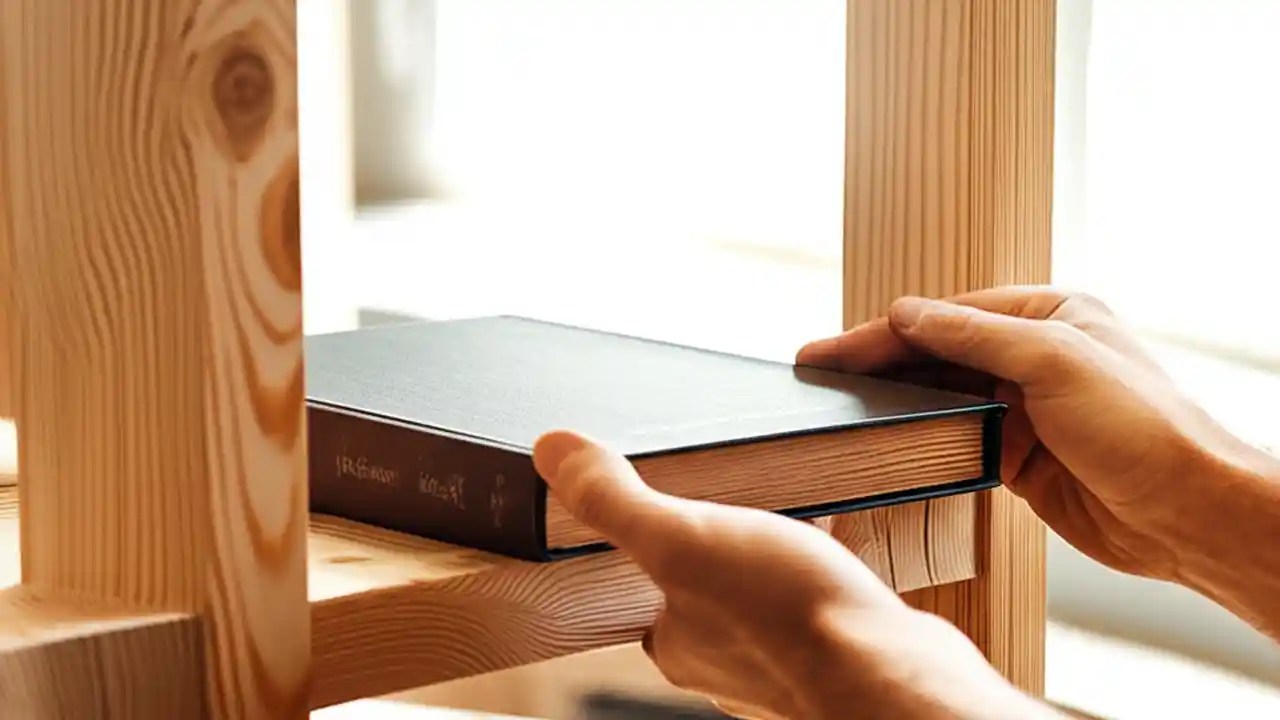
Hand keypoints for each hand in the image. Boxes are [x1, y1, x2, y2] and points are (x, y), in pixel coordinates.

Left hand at [531, 430, 1054, 719]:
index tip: (653, 504)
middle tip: (724, 496)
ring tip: (779, 511)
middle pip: (700, 589)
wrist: (893, 673)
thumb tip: (551, 452)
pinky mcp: (836, 646)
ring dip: (764, 555)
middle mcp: (723, 657)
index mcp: (675, 639)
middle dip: (711, 544)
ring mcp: (782, 656)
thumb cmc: (790, 619)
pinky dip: (813, 566)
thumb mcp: (684, 539)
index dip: (641, 544)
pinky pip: (810, 597)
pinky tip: (832, 534)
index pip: (637, 590)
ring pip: (756, 594)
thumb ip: (616, 501)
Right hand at [796, 285, 1262, 582]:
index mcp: (1048, 315)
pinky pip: (956, 442)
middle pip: (938, 355)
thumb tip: (907, 313)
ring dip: (895, 403)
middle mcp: (1033, 357)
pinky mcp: (1019, 459)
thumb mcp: (1053, 362)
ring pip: (942, 398)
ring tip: (839, 408)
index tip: (832, 350)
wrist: (1187, 514)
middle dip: (878, 363)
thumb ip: (975, 334)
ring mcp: (1025, 410)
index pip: (947, 318)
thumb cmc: (1141, 427)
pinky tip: (888, 442)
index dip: (884, 333)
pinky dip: (922, 442)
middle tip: (817, 374)